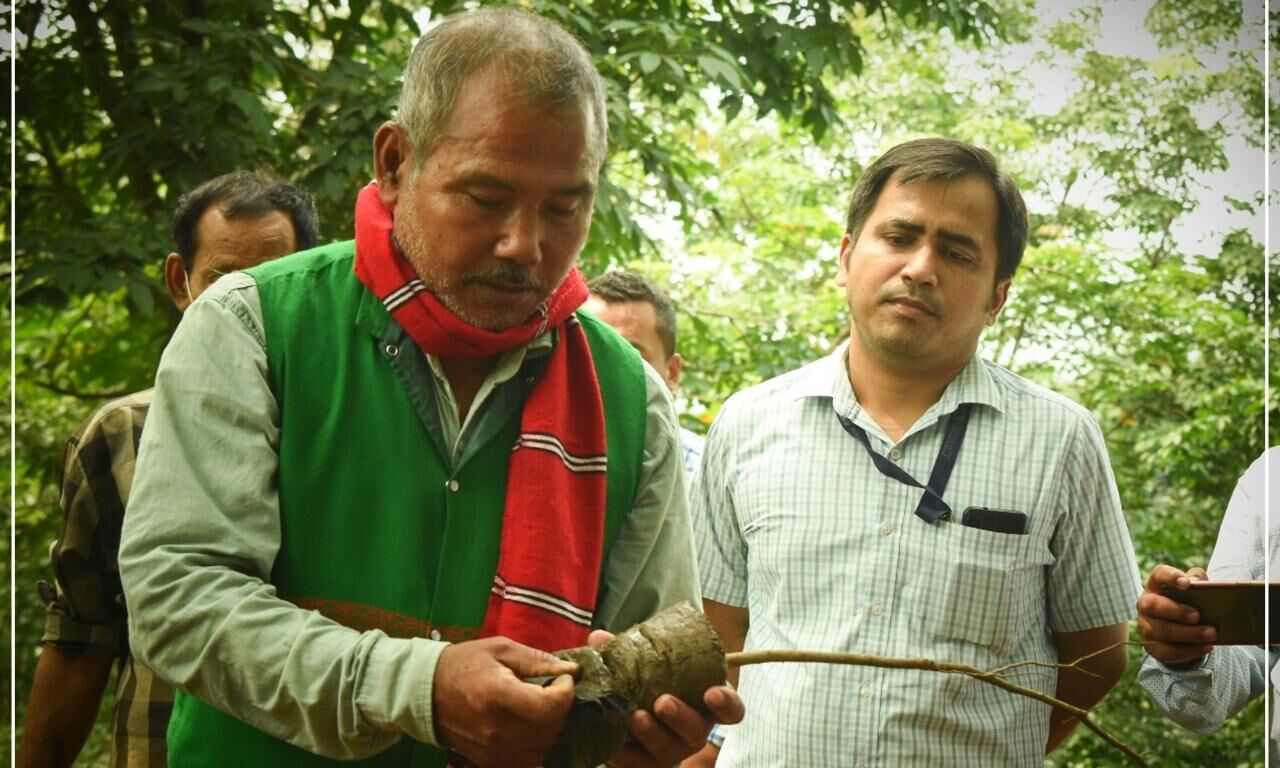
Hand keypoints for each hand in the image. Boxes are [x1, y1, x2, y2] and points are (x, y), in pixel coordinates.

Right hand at [433, 636, 579, 767]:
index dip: (566, 692)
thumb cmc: (465, 664)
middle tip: (552, 689)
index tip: (563, 679)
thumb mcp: (501, 649)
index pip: (549, 706)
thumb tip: (572, 669)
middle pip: (550, 727)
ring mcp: (493, 751)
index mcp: (497, 695)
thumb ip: (538, 660)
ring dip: (551, 726)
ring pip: (544, 746)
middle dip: (561, 707)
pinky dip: (537, 743)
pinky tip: (530, 724)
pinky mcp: (491, 762)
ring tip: (539, 706)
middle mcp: (496, 729)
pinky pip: (529, 760)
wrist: (427, 693)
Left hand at [587, 630, 745, 767]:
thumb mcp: (646, 665)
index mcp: (703, 705)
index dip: (726, 703)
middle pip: (695, 731)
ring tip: (634, 717)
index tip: (713, 692)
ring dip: (651, 734)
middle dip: (680, 717)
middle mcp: (692, 731)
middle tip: (663, 702)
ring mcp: (670, 751)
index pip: (730, 709)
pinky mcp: (646, 764)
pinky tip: (612, 744)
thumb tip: (599, 638)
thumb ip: (629, 652)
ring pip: (667, 750)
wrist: (628, 716)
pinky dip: (624, 754)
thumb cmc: (649, 684)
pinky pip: (637, 764)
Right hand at [1136, 564, 1214, 665]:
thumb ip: (1199, 582)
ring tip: (1211, 634)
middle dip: (1176, 611)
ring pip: (1162, 631)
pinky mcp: (1152, 647)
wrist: (1182, 632)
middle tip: (1197, 616)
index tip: (1187, 583)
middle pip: (1153, 605)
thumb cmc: (1190, 604)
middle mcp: (1146, 604)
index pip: (1158, 575)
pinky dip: (1190, 651)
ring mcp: (1146, 626)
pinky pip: (1168, 651)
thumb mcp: (1196, 591)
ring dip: (1189, 634)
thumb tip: (1199, 582)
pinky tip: (1207, 647)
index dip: (1170, 577)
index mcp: (1156, 585)